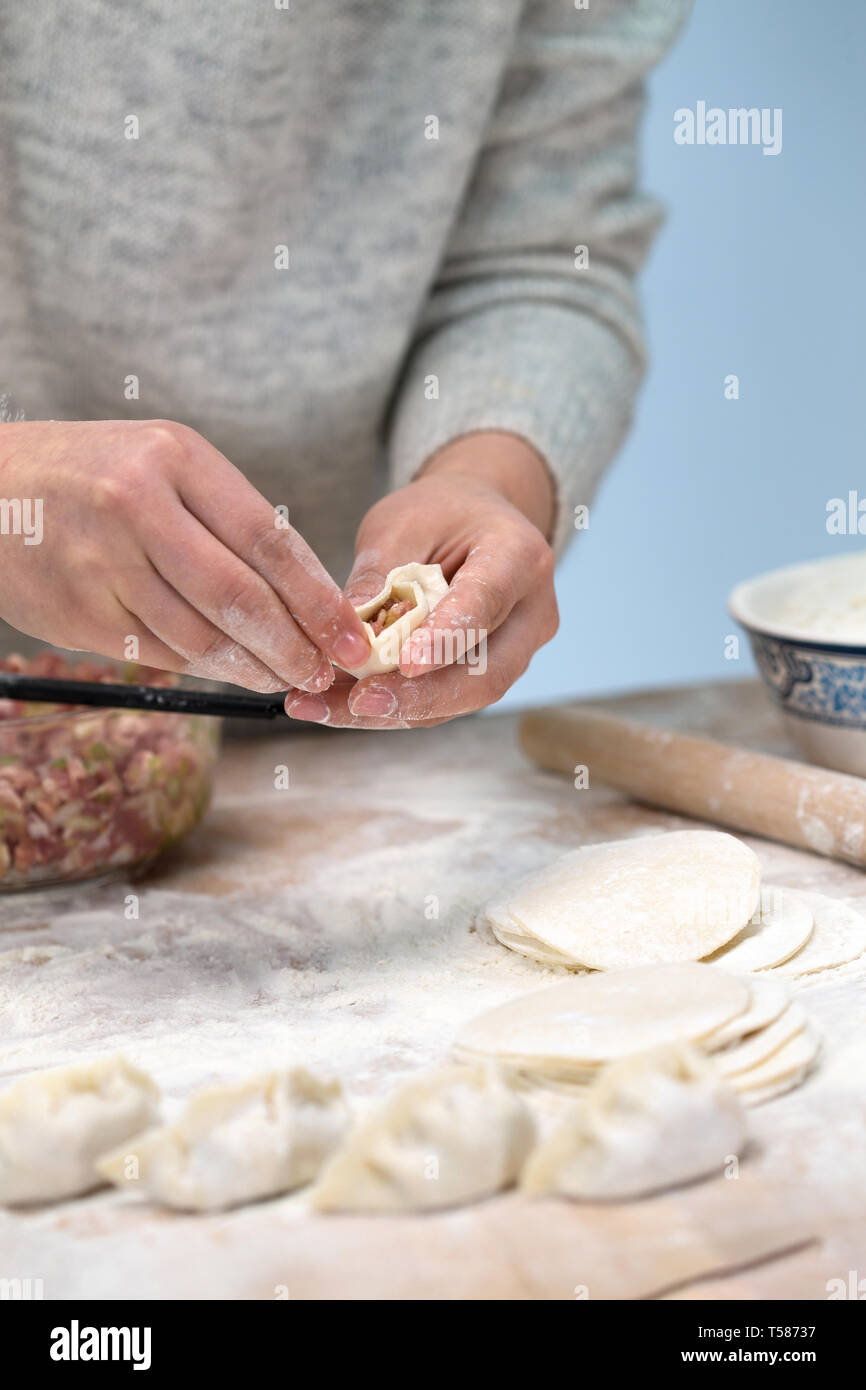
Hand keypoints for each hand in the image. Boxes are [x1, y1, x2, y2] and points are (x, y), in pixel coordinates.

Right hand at [0, 419, 369, 690]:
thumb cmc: (94, 476)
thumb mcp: (162, 464)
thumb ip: (228, 519)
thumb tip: (306, 596)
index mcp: (174, 457)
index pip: (268, 539)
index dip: (318, 598)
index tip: (352, 636)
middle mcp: (137, 505)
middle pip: (240, 597)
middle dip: (294, 646)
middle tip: (325, 674)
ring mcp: (101, 561)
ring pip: (200, 636)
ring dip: (253, 668)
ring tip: (285, 679)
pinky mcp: (79, 612)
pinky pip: (160, 653)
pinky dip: (202, 669)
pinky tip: (228, 670)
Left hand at [285, 431, 558, 726]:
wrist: (471, 522)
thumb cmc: (438, 514)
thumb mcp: (399, 524)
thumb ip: (379, 573)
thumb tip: (348, 633)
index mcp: (519, 557)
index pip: (485, 605)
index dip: (445, 639)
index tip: (405, 666)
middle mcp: (531, 613)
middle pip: (485, 673)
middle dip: (419, 696)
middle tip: (358, 702)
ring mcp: (517, 651)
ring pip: (463, 699)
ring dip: (395, 710)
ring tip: (327, 707)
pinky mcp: (490, 676)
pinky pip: (446, 703)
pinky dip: (394, 707)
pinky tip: (341, 706)